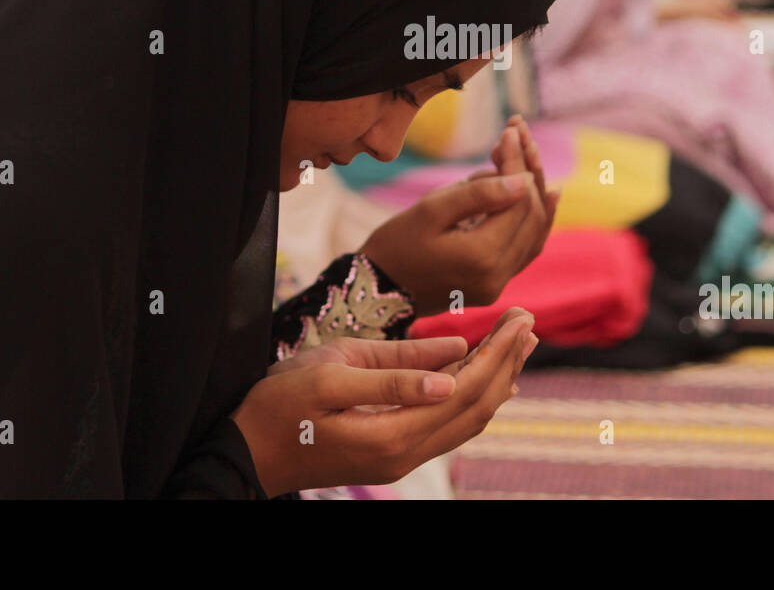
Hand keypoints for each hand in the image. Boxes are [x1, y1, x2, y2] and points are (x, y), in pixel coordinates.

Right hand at [235, 312, 535, 494]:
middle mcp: (406, 454)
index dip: (498, 352)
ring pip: (467, 419)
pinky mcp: (392, 451)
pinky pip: (448, 425)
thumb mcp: (330, 374)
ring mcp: (401, 457)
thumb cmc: (279, 404)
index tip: (519, 317)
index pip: (467, 390)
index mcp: (393, 435)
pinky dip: (474, 397)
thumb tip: (453, 368)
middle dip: (507, 361)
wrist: (246, 449)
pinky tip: (486, 377)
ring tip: (518, 341)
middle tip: (528, 320)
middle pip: (477, 407)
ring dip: (496, 378)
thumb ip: (394, 373)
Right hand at [361, 117, 558, 314]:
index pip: (517, 200)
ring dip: (535, 193)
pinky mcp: (494, 285)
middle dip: (528, 171)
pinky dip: (534, 221)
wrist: (376, 291)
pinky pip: (526, 249)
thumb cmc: (396, 245)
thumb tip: (524, 178)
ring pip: (534, 233)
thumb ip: (478, 194)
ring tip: (532, 154)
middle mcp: (498, 276)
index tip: (509, 131)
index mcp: (482, 256)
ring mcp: (498, 285)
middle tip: (517, 136)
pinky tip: (546, 195)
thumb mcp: (430, 211)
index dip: (517, 163)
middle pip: (531, 216)